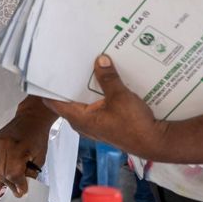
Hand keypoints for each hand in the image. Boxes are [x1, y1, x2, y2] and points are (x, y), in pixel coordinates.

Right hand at [0, 96, 55, 197]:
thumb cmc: (37, 137)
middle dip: (11, 184)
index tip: (22, 191)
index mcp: (17, 148)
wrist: (30, 119)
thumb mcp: (39, 159)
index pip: (13, 175)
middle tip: (19, 188)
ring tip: (16, 172)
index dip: (18, 185)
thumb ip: (29, 174)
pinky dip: (2, 167)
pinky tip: (9, 162)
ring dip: (6, 176)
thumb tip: (20, 189)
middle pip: (3, 174)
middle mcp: (3, 145)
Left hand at [43, 55, 167, 158]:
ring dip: (84, 89)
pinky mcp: (104, 124)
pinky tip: (103, 81)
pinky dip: (96, 95)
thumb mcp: (120, 96)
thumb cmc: (133, 123)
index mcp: (79, 118)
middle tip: (69, 63)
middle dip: (69, 83)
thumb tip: (100, 59)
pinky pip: (94, 107)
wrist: (154, 142)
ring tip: (85, 67)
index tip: (47, 71)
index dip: (48, 87)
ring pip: (82, 103)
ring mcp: (93, 125)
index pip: (53, 102)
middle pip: (67, 101)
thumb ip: (108, 78)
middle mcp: (82, 123)